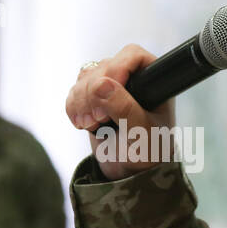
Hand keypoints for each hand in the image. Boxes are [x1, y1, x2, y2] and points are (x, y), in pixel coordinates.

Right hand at [65, 45, 175, 180]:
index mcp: (153, 80)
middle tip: (99, 120)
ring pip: (85, 78)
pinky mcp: (93, 98)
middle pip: (102, 67)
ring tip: (92, 125)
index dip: (116, 69)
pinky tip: (83, 124)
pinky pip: (74, 91)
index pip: (132, 55)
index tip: (108, 91)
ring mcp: (111, 86)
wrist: (132, 172)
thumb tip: (101, 85)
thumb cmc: (148, 152)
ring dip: (81, 102)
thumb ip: (124, 108)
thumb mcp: (140, 132)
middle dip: (93, 94)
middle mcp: (131, 77)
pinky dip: (73, 107)